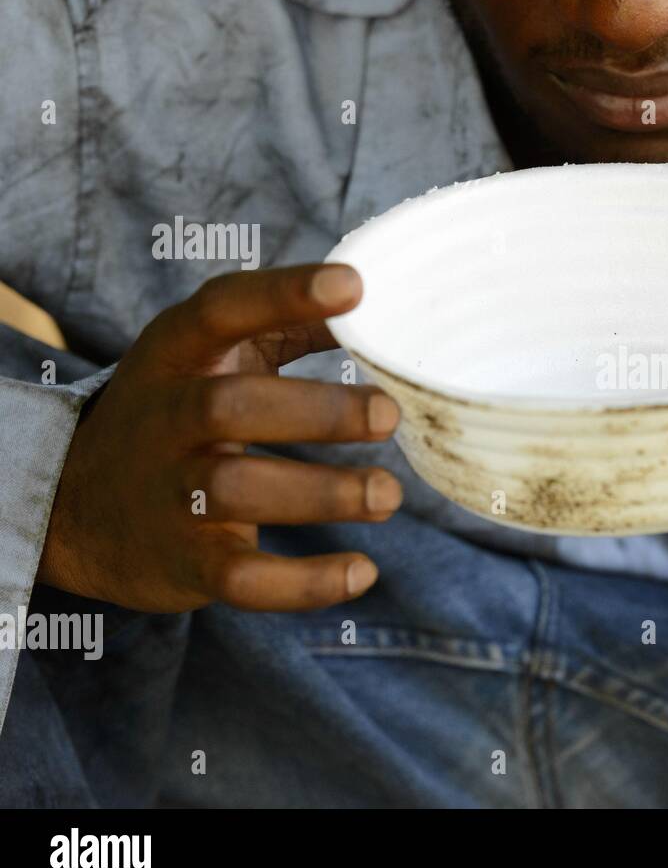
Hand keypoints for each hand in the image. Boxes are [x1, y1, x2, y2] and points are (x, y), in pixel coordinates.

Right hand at [37, 264, 403, 613]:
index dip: (285, 294)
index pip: (224, 310)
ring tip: (387, 494)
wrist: (78, 507)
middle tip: (389, 414)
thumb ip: (289, 325)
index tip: (353, 285)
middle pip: (232, 407)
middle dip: (317, 410)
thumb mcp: (215, 356)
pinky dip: (305, 583)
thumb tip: (376, 300)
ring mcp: (172, 493)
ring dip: (323, 494)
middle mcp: (168, 418)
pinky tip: (361, 571)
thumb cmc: (180, 411)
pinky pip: (243, 578)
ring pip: (240, 491)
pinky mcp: (185, 561)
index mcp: (178, 354)